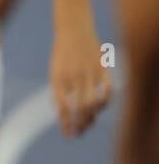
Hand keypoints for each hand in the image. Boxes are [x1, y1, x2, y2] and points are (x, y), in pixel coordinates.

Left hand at [49, 17, 111, 136]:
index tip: (69, 135)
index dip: (66, 124)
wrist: (72, 28)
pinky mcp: (102, 68)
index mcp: (57, 78)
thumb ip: (60, 91)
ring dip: (93, 116)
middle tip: (81, 132)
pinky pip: (108, 90)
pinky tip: (101, 106)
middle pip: (80, 109)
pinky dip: (106, 101)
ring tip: (89, 122)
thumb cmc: (62, 53)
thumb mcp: (55, 71)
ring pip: (94, 103)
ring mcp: (89, 72)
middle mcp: (73, 77)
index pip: (62, 108)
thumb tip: (65, 113)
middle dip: (81, 124)